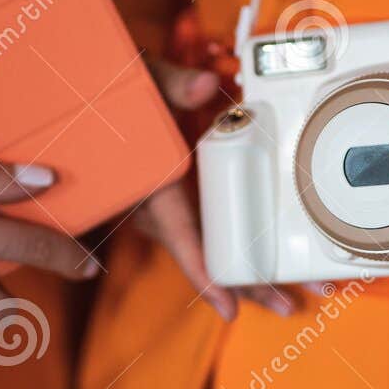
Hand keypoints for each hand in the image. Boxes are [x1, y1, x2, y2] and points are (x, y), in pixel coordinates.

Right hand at [134, 59, 296, 320]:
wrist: (94, 97)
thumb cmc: (116, 91)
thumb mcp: (140, 81)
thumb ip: (172, 84)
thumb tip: (205, 86)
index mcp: (147, 185)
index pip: (179, 237)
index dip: (204, 276)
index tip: (228, 308)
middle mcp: (154, 207)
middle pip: (203, 258)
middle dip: (245, 285)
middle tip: (287, 305)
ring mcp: (164, 210)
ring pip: (208, 251)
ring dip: (246, 272)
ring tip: (293, 290)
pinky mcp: (174, 204)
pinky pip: (205, 234)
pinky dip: (236, 249)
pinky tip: (270, 259)